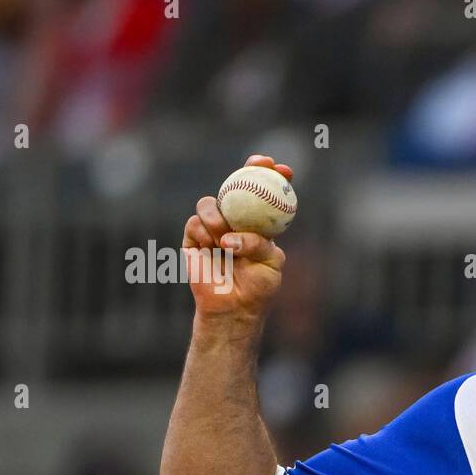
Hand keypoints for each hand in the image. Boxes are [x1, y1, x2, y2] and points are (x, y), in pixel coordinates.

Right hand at [181, 154, 293, 318]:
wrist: (234, 308)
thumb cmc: (259, 287)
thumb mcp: (271, 263)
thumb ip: (259, 243)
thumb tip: (232, 236)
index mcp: (259, 223)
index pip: (265, 193)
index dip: (272, 176)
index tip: (281, 168)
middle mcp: (235, 220)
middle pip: (237, 185)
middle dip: (248, 170)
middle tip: (256, 166)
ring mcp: (213, 227)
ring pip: (209, 203)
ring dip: (218, 219)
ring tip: (225, 243)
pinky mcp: (194, 238)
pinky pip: (194, 223)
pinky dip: (204, 235)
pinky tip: (211, 250)